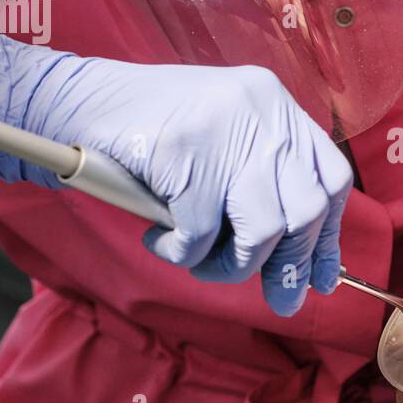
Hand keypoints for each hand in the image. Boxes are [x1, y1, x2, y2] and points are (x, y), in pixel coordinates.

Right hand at [0, 33, 352, 315]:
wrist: (72, 102)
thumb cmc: (147, 135)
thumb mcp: (222, 143)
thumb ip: (264, 184)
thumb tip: (306, 266)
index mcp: (276, 104)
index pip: (331, 178)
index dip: (329, 235)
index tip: (321, 277)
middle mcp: (261, 110)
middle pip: (306, 209)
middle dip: (290, 266)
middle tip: (278, 299)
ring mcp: (225, 128)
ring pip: (263, 229)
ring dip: (233, 266)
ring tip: (202, 264)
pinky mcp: (185, 152)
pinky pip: (200, 233)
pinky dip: (180, 253)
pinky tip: (158, 239)